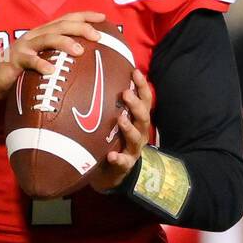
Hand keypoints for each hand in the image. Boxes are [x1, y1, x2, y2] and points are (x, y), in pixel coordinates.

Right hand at [0, 11, 103, 126]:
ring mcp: (25, 46)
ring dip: (64, 42)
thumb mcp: (43, 61)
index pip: (67, 19)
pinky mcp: (14, 60)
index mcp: (44, 34)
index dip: (85, 16)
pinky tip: (52, 71)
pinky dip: (41, 64)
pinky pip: (29, 60)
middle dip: (81, 27)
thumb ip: (60, 58)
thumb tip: (87, 65)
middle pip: (61, 25)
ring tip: (79, 50)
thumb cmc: (21, 72)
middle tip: (98, 36)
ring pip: (47, 38)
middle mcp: (35, 36)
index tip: (103, 17)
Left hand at [87, 68, 152, 191]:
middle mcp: (140, 132)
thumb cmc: (113, 139)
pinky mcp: (125, 165)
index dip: (142, 86)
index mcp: (138, 119)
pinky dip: (118, 158)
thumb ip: (112, 103)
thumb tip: (97, 75)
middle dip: (136, 105)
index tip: (135, 71)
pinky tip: (111, 155)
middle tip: (125, 94)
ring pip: (136, 137)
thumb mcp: (115, 119)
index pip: (145, 100)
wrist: (113, 171)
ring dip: (129, 128)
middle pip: (143, 117)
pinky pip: (123, 161)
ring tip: (121, 119)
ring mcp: (134, 149)